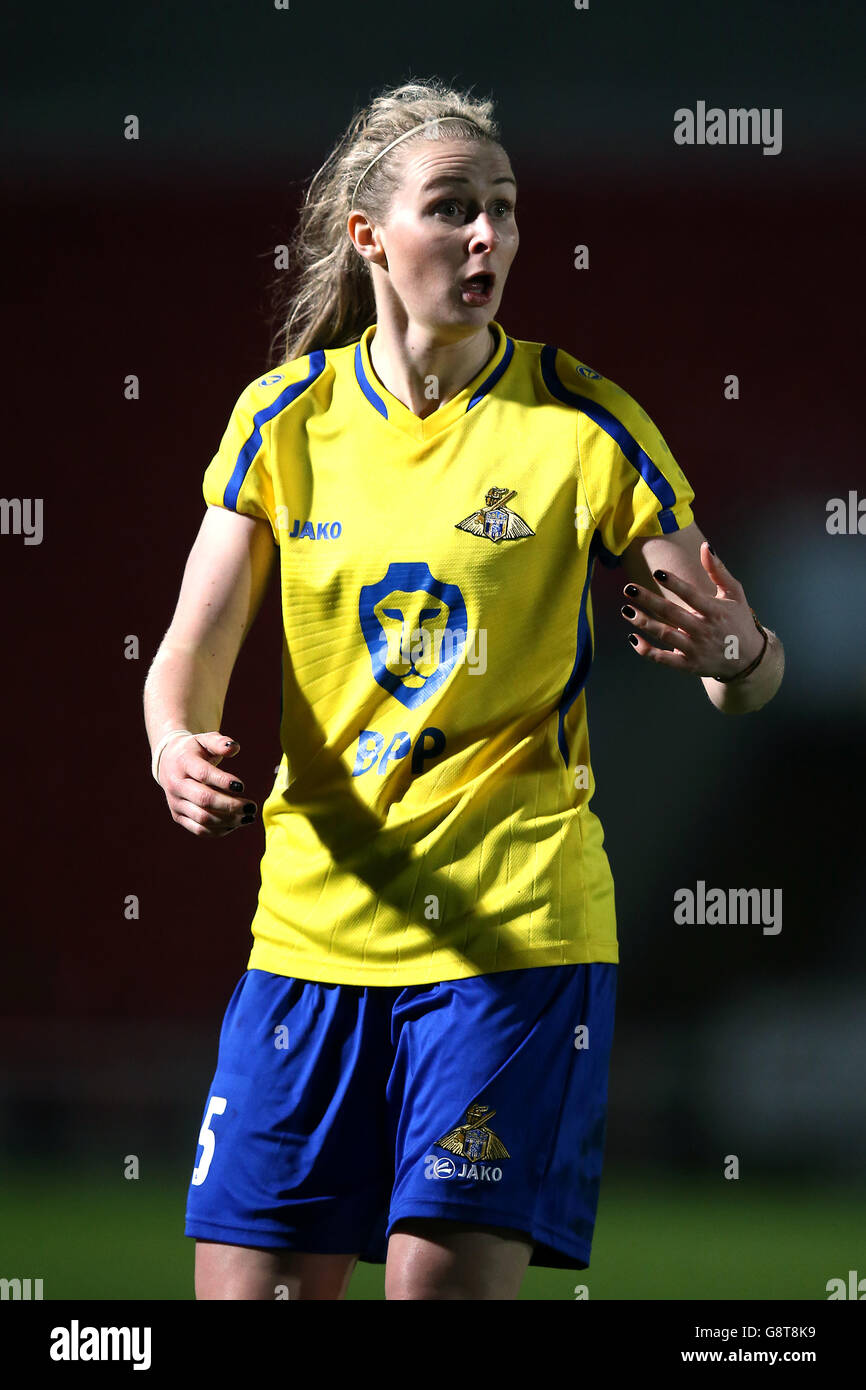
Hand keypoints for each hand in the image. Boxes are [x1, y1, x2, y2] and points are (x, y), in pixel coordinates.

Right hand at [158, 732, 257, 836]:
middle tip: (252, 807)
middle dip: (231, 805)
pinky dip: (219, 830)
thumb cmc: (194, 750)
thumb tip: (234, 748)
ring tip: (248, 817)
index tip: (242, 786)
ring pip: (203, 818)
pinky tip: (235, 824)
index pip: (203, 774)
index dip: (223, 781)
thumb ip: (220, 742)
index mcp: (183, 763)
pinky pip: (199, 829)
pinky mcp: (178, 816)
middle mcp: (176, 784)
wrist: (168, 762)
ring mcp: (176, 803)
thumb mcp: (205, 740)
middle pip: (204, 800)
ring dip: (228, 821)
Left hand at [620, 542, 763, 678]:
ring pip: (665, 635)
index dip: (675, 584)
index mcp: (715, 611)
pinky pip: (663, 659)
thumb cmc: (738, 620)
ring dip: (643, 622)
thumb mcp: (735, 594)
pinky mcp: (688, 665)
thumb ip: (718, 571)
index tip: (657, 572)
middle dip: (649, 600)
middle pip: (672, 613)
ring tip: (626, 609)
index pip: (692, 595)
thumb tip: (705, 546)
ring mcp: (695, 649)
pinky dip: (647, 651)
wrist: (748, 659)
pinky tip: (633, 637)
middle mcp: (704, 630)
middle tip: (628, 588)